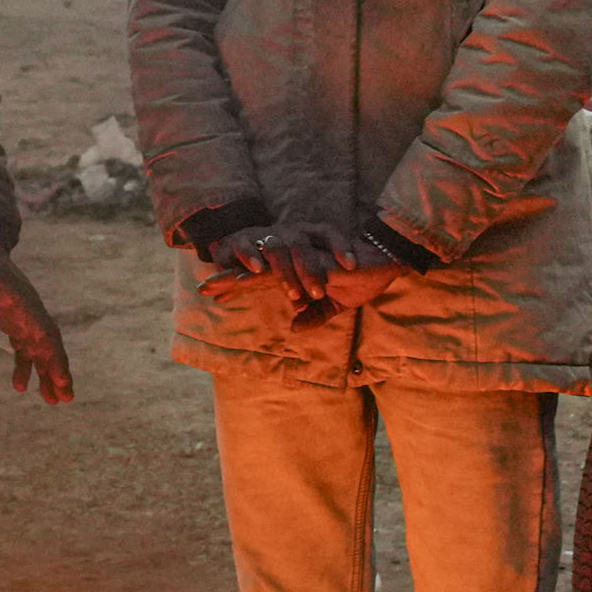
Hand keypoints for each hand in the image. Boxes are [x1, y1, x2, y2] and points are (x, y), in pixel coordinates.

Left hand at [0, 234, 73, 404]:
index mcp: (27, 305)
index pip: (48, 336)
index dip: (56, 359)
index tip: (63, 382)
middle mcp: (30, 313)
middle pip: (49, 347)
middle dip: (58, 372)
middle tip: (66, 400)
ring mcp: (22, 318)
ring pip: (39, 350)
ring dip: (45, 373)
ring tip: (51, 400)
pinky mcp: (11, 321)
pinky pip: (23, 348)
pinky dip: (24, 366)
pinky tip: (19, 385)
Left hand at [197, 221, 393, 315]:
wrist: (388, 264)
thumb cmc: (364, 279)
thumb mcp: (337, 304)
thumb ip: (315, 316)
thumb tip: (294, 329)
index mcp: (299, 275)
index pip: (262, 280)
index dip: (238, 285)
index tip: (214, 294)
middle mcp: (298, 266)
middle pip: (256, 272)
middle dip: (229, 281)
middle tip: (203, 289)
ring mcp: (307, 263)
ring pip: (268, 270)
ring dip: (244, 279)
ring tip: (220, 288)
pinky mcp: (320, 264)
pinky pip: (293, 270)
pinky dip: (274, 278)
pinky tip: (255, 282)